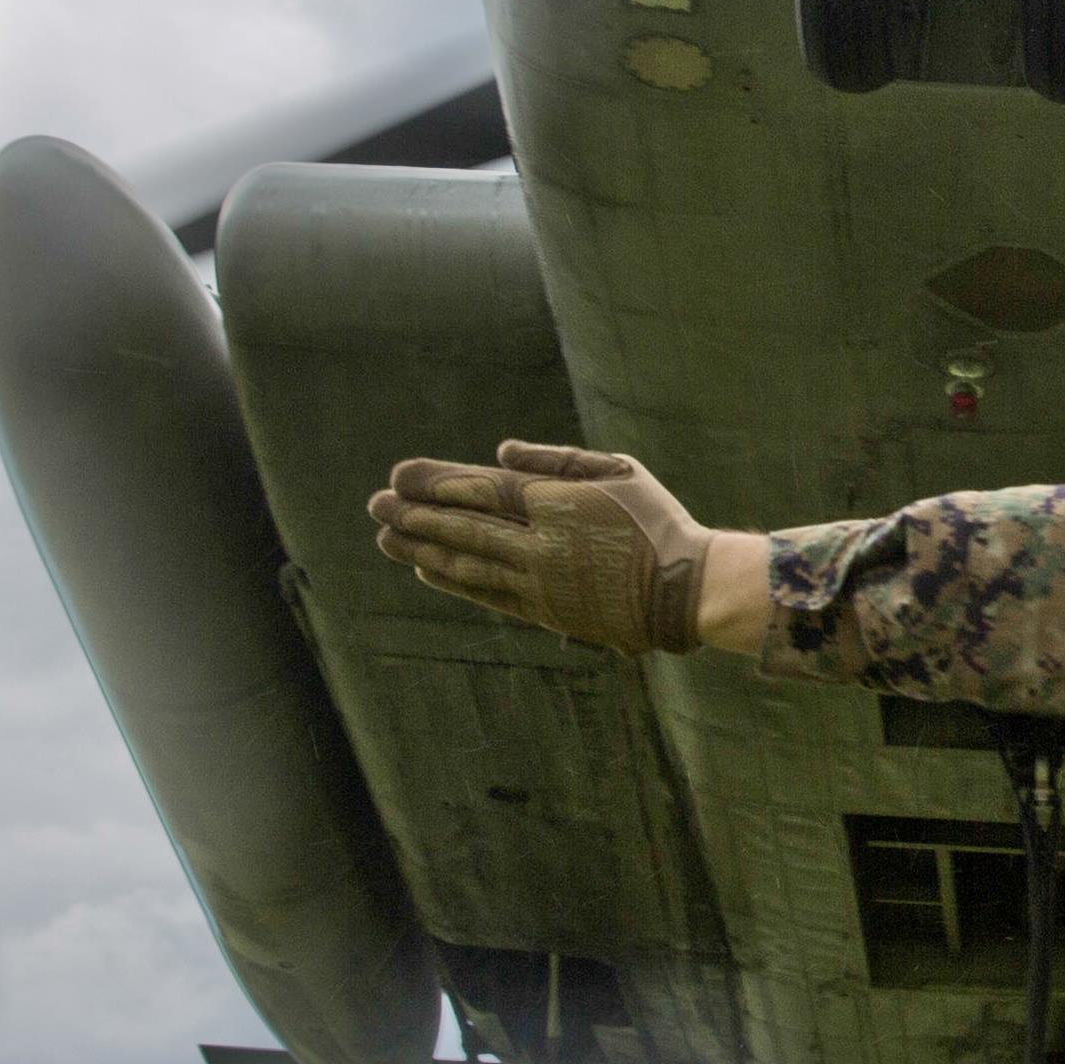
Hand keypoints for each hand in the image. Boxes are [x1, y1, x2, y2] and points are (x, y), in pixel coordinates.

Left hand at [366, 441, 720, 657]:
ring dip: (421, 548)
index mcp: (558, 503)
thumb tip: (500, 452)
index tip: (398, 474)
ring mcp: (539, 581)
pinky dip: (452, 580)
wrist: (688, 590)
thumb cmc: (659, 521)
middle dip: (414, 514)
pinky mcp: (545, 611)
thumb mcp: (619, 471)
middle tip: (376, 504)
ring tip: (386, 537)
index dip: (435, 481)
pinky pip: (486, 593)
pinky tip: (426, 568)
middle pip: (464, 525)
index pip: (481, 489)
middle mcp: (540, 544)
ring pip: (466, 562)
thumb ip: (557, 460)